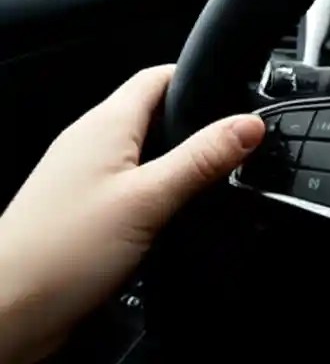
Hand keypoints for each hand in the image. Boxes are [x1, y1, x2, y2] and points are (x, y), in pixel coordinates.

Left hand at [0, 66, 264, 363]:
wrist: (9, 310)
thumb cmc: (61, 253)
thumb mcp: (150, 198)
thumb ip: (203, 158)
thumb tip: (249, 123)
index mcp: (104, 125)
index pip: (156, 77)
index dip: (196, 77)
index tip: (234, 90)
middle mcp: (89, 144)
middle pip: (152, 114)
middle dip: (194, 123)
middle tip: (233, 142)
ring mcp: (83, 178)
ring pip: (142, 152)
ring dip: (176, 161)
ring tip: (210, 180)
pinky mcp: (83, 211)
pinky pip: (129, 186)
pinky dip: (157, 192)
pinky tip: (173, 216)